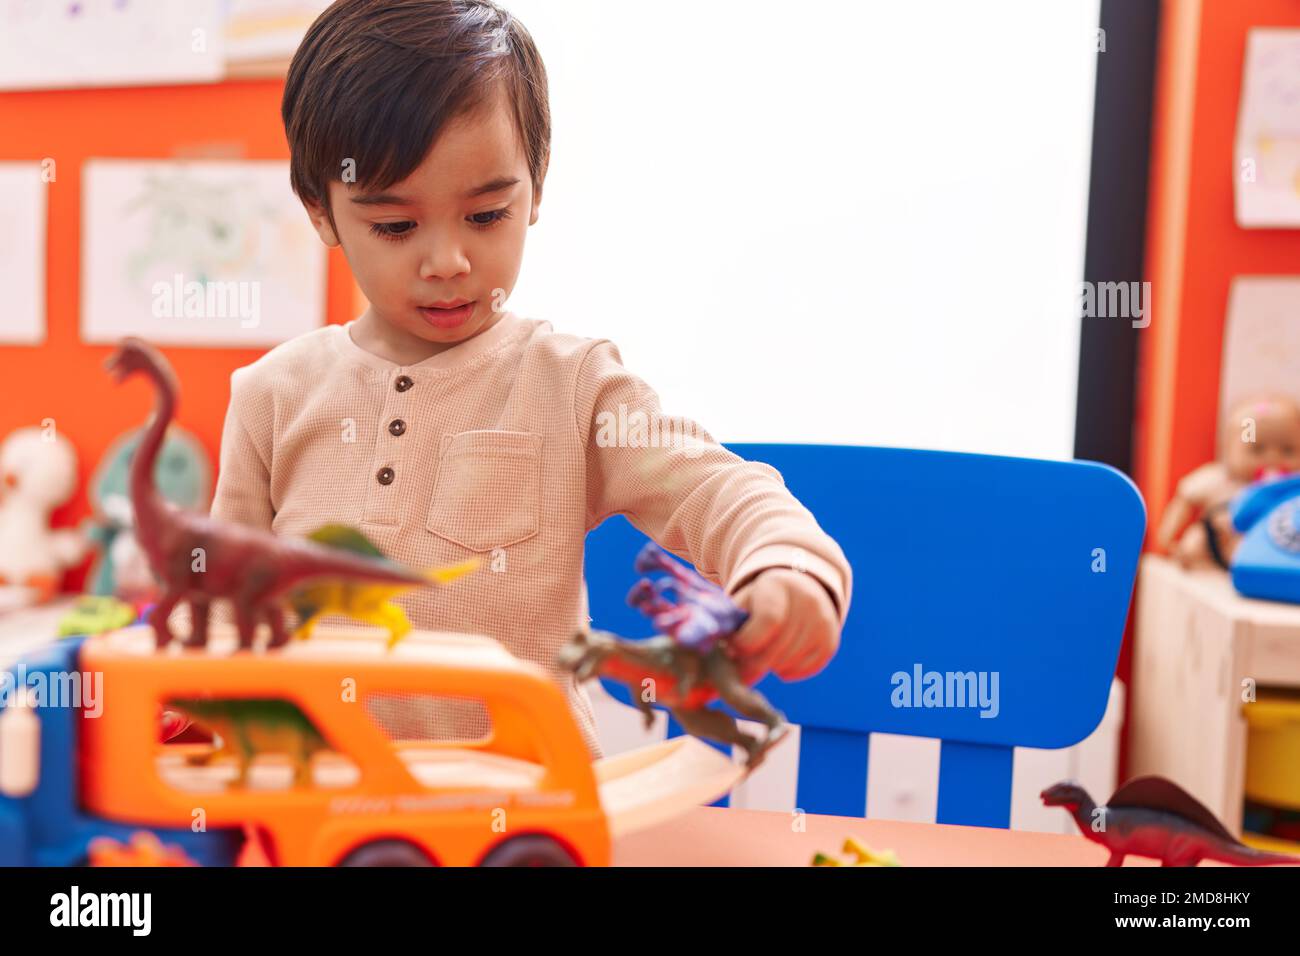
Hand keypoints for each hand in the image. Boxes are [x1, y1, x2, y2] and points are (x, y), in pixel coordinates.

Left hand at [728, 568, 840, 683]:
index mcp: (779, 585)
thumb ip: (732, 626)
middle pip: (776, 648)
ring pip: (788, 663)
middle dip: (752, 663)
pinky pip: (804, 670)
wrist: (797, 589)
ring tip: (759, 658)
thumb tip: (725, 662)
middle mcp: (807, 600)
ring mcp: (823, 622)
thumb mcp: (744, 601)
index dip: (746, 641)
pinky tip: (777, 661)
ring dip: (768, 667)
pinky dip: (786, 672)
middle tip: (740, 668)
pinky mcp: (830, 641)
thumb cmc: (760, 600)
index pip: (768, 620)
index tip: (734, 647)